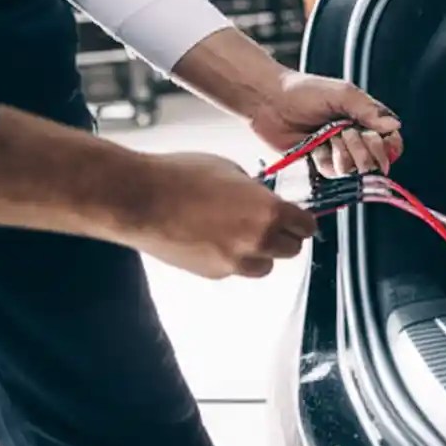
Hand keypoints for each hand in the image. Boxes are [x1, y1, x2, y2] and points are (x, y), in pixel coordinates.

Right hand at [124, 153, 317, 278]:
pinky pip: (234, 270)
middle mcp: (258, 242)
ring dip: (260, 253)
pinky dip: (231, 259)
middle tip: (269, 225)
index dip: (301, 221)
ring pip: (265, 266)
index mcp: (270, 212)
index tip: (295, 218)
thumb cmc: (182, 176)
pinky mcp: (212, 274)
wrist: (139, 199)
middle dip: (283, 237)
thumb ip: (255, 192)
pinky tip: (212, 240)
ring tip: (240, 234)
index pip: (306, 227)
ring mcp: (234, 262)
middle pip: (291, 250)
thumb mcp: (231, 171)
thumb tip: (262, 200)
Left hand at [170, 29, 403, 177]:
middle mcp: (355, 137)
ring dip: (345, 156)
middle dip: (363, 149)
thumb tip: (395, 126)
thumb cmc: (304, 91)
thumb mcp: (342, 94)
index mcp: (365, 118)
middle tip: (346, 134)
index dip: (388, 146)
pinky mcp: (319, 163)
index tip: (379, 140)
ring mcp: (338, 152)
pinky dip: (328, 163)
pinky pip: (334, 174)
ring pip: (356, 169)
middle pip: (376, 158)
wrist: (268, 101)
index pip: (391, 141)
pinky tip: (317, 149)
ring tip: (329, 140)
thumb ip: (369, 110)